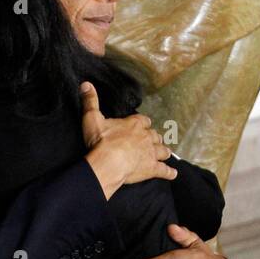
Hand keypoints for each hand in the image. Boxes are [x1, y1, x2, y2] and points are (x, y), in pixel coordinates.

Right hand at [81, 82, 177, 199]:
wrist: (108, 162)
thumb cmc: (100, 141)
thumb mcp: (92, 118)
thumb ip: (91, 101)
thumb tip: (86, 84)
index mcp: (133, 124)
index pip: (143, 120)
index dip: (143, 123)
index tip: (142, 124)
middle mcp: (145, 137)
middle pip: (154, 135)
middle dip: (154, 137)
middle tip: (152, 140)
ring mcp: (150, 153)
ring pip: (162, 150)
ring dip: (163, 151)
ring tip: (165, 153)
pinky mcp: (152, 168)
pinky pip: (164, 170)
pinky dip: (169, 172)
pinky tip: (173, 174)